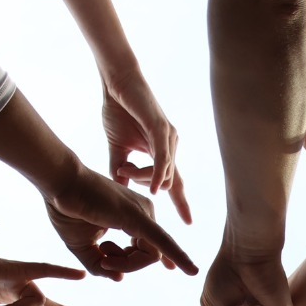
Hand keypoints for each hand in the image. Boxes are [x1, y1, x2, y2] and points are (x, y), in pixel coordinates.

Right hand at [43, 165, 198, 281]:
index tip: (106, 265)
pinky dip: (176, 257)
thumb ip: (99, 265)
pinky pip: (163, 242)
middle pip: (149, 256)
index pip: (143, 251)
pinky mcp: (137, 216)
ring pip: (151, 256)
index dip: (130, 263)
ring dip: (125, 265)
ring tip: (103, 260)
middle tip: (102, 262)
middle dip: (124, 266)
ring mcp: (143, 212)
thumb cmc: (67, 210)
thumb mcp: (83, 246)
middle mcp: (144, 212)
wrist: (58, 184)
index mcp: (134, 218)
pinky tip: (190, 271)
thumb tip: (119, 279)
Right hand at [102, 70, 192, 224]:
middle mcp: (171, 146)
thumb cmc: (118, 111)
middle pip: (168, 183)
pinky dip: (158, 175)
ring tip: (122, 169)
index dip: (182, 202)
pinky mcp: (161, 129)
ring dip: (141, 178)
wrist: (116, 83)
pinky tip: (153, 188)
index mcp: (162, 152)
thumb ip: (120, 170)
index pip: (175, 182)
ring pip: (165, 174)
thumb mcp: (118, 148)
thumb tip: (118, 190)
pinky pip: (164, 158)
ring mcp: (169, 138)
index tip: (188, 222)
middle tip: (125, 174)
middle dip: (147, 188)